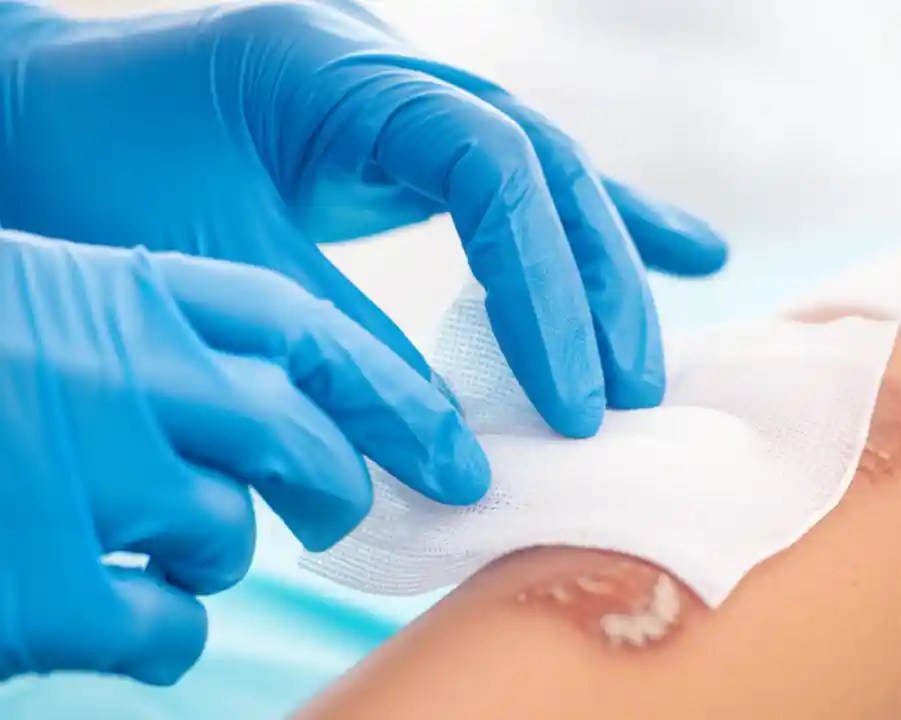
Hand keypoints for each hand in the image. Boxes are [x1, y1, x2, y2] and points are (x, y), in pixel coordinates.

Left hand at [0, 0, 728, 437]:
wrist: (30, 113)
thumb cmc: (90, 173)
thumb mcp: (212, 267)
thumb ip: (341, 348)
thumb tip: (452, 456)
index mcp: (340, 71)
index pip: (491, 167)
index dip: (543, 285)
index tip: (566, 397)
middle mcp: (394, 67)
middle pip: (543, 167)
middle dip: (592, 287)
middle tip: (620, 399)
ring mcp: (407, 98)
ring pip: (546, 175)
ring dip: (605, 268)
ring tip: (648, 361)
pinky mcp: (405, 139)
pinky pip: (522, 183)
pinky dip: (602, 224)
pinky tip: (685, 252)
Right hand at [0, 232, 486, 683]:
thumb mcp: (34, 308)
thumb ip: (137, 334)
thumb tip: (271, 394)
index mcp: (110, 289)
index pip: (297, 325)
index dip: (384, 384)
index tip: (441, 434)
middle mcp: (119, 374)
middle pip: (298, 436)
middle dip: (337, 480)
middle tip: (341, 509)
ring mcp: (91, 480)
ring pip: (229, 533)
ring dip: (205, 549)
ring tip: (134, 542)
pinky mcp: (57, 591)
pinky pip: (173, 625)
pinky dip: (153, 629)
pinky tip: (102, 613)